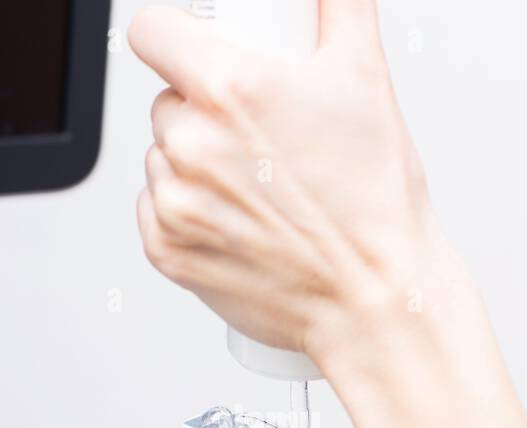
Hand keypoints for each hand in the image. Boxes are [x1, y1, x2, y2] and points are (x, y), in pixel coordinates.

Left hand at [129, 1, 445, 371]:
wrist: (374, 297)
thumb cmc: (374, 203)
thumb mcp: (367, 77)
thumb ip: (341, 3)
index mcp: (232, 90)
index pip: (152, 32)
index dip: (174, 36)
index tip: (192, 51)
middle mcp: (194, 145)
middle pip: (165, 101)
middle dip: (203, 111)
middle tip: (260, 138)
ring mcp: (175, 201)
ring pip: (161, 157)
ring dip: (194, 163)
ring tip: (257, 185)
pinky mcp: (167, 250)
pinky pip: (155, 209)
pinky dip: (187, 212)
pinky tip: (237, 220)